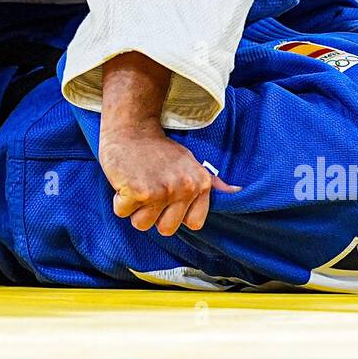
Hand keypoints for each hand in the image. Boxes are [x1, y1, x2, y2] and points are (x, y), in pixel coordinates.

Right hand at [98, 119, 238, 235]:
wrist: (131, 129)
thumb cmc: (159, 150)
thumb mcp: (191, 162)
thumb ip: (212, 182)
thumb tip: (238, 191)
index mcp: (200, 183)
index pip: (193, 224)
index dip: (176, 214)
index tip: (169, 197)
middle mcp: (184, 188)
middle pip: (167, 229)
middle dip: (153, 214)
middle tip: (150, 190)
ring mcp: (161, 191)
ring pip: (142, 224)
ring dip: (135, 208)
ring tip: (138, 184)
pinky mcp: (137, 192)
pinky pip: (122, 213)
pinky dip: (119, 200)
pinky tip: (125, 182)